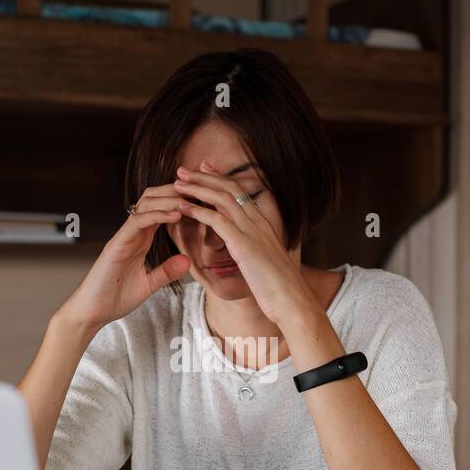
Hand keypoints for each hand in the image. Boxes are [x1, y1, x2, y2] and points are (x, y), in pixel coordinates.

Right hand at [59, 183, 191, 332]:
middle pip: (153, 198)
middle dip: (175, 191)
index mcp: (140, 239)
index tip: (201, 200)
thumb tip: (188, 260)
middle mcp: (131, 233)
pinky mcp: (117, 244)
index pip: (160, 210)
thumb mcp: (148, 285)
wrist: (92, 312)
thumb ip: (167, 272)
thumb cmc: (115, 298)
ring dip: (169, 199)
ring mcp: (123, 236)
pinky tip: (176, 215)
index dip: (179, 201)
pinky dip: (157, 215)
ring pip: (146, 204)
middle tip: (199, 191)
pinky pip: (137, 222)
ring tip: (190, 200)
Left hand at [172, 163, 319, 329]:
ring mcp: (252, 231)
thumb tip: (247, 252)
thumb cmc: (279, 287)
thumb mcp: (266, 262)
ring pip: (222, 199)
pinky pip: (218, 221)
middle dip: (204, 177)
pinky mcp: (244, 245)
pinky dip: (199, 211)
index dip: (220, 178)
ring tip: (178, 183)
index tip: (203, 168)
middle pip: (229, 189)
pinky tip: (183, 208)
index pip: (240, 192)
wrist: (292, 301)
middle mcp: (259, 222)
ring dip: (198, 188)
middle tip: (183, 170)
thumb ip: (255, 250)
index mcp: (264, 224)